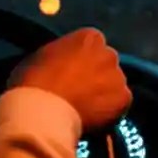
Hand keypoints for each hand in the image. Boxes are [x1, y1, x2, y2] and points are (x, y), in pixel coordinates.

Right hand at [9, 28, 131, 131]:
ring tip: (85, 109)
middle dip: (96, 75)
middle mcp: (109, 53)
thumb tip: (63, 63)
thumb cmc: (32, 81)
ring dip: (104, 93)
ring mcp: (119, 76)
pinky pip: (120, 104)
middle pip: (106, 63)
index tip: (71, 73)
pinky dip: (111, 111)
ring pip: (114, 84)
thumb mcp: (41, 56)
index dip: (81, 61)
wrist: (42, 111)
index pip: (92, 45)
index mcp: (89, 38)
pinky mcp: (124, 99)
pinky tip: (94, 119)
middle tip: (80, 92)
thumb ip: (60, 55)